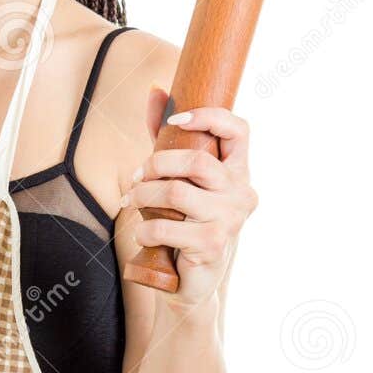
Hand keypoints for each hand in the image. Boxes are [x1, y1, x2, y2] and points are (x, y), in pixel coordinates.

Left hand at [120, 88, 258, 308]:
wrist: (193, 282)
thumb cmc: (184, 222)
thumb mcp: (177, 177)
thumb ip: (166, 137)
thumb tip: (155, 90)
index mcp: (237, 171)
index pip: (239, 129)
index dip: (208, 117)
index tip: (174, 122)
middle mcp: (241, 193)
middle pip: (196, 161)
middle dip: (156, 164)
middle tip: (136, 178)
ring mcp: (230, 220)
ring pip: (176, 192)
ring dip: (142, 196)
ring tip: (130, 203)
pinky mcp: (212, 245)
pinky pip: (165, 227)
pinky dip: (144, 230)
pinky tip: (143, 235)